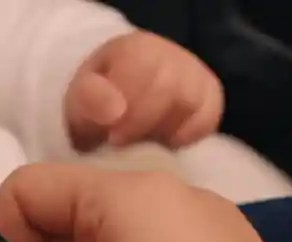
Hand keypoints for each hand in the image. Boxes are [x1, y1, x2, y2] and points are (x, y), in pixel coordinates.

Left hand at [67, 31, 223, 150]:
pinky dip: (186, 136)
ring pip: (191, 105)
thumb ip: (89, 99)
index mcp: (136, 48)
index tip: (110, 135)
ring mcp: (194, 74)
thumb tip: (114, 113)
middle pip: (168, 89)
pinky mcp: (210, 97)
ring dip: (162, 131)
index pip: (142, 72)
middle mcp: (171, 55)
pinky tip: (163, 143)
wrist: (116, 100)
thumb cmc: (97, 99)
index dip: (127, 110)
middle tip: (121, 142)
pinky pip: (208, 119)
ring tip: (139, 141)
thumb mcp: (81, 98)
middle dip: (141, 124)